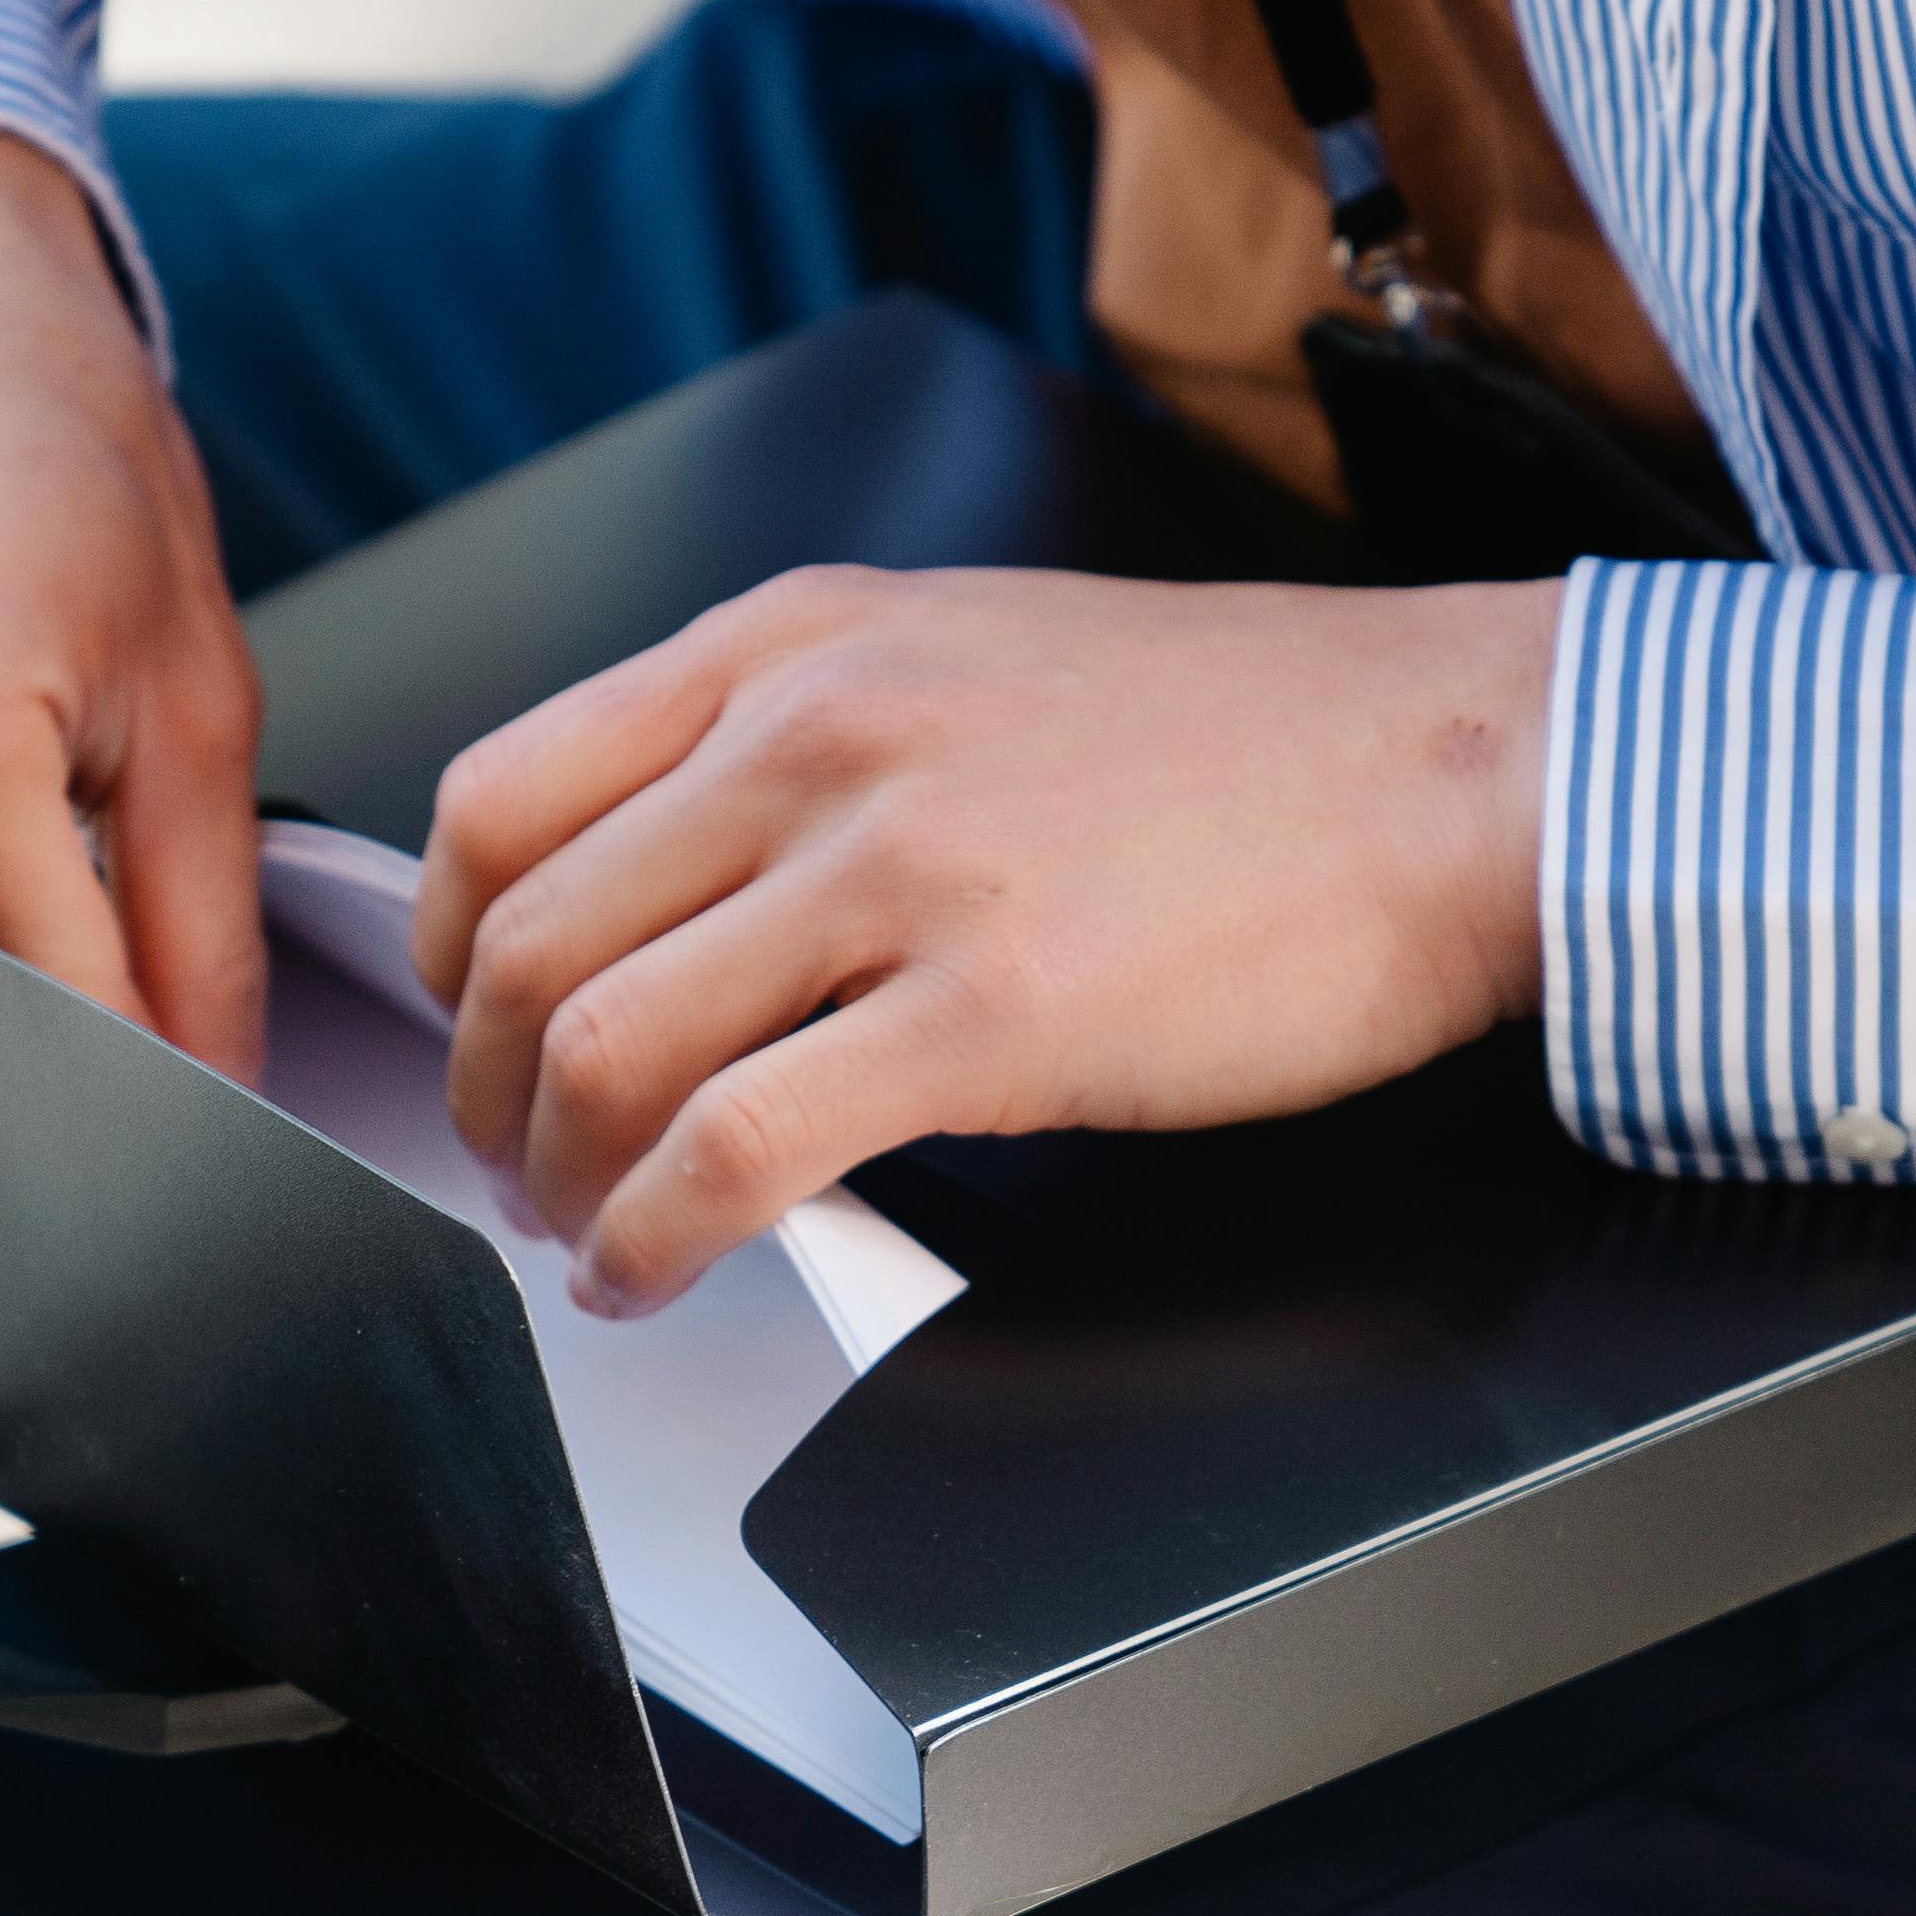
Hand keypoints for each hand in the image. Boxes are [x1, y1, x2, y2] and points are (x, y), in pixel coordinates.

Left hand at [409, 567, 1557, 1311]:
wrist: (1461, 768)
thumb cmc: (1259, 735)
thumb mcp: (976, 652)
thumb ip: (814, 736)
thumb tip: (692, 873)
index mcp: (800, 643)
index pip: (506, 792)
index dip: (453, 947)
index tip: (481, 1025)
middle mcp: (818, 735)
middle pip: (527, 938)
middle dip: (485, 1092)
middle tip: (518, 1164)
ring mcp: (899, 871)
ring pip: (602, 1048)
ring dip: (557, 1178)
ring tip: (585, 1233)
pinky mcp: (987, 1013)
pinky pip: (731, 1152)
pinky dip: (653, 1239)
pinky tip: (657, 1271)